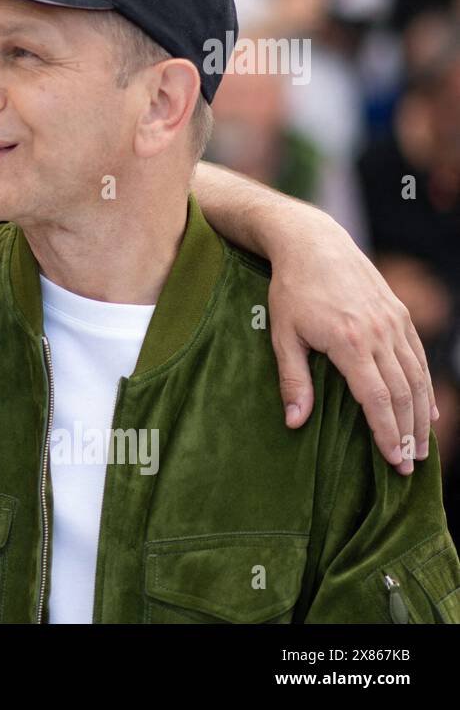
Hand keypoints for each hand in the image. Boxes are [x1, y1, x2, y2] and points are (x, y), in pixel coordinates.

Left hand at [266, 204, 435, 473]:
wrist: (313, 243)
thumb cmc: (291, 290)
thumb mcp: (282, 335)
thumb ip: (292, 380)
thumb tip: (294, 423)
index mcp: (349, 342)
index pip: (376, 398)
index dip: (387, 432)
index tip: (393, 461)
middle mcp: (379, 333)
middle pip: (403, 393)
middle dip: (408, 433)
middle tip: (409, 465)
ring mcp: (393, 322)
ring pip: (416, 376)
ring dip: (420, 415)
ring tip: (420, 447)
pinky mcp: (399, 314)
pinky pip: (418, 356)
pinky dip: (424, 385)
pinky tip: (426, 409)